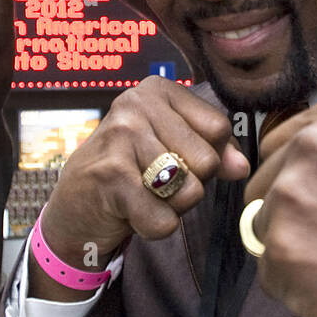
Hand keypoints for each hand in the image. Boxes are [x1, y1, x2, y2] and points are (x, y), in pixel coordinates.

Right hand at [32, 77, 248, 298]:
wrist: (74, 205)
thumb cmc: (132, 171)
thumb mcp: (173, 150)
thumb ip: (214, 151)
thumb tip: (241, 166)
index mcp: (157, 90)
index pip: (218, 128)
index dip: (207, 156)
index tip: (173, 158)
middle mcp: (136, 104)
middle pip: (207, 160)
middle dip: (190, 184)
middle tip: (154, 182)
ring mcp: (121, 137)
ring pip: (190, 192)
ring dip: (172, 207)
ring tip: (142, 195)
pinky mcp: (111, 176)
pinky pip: (165, 220)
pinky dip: (155, 227)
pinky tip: (131, 213)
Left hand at [243, 97, 316, 316]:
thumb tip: (286, 168)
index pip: (280, 143)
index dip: (301, 179)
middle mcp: (311, 145)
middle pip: (265, 182)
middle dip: (291, 211)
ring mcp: (292, 195)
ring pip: (262, 224)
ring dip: (290, 246)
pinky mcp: (280, 248)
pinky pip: (266, 267)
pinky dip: (291, 283)